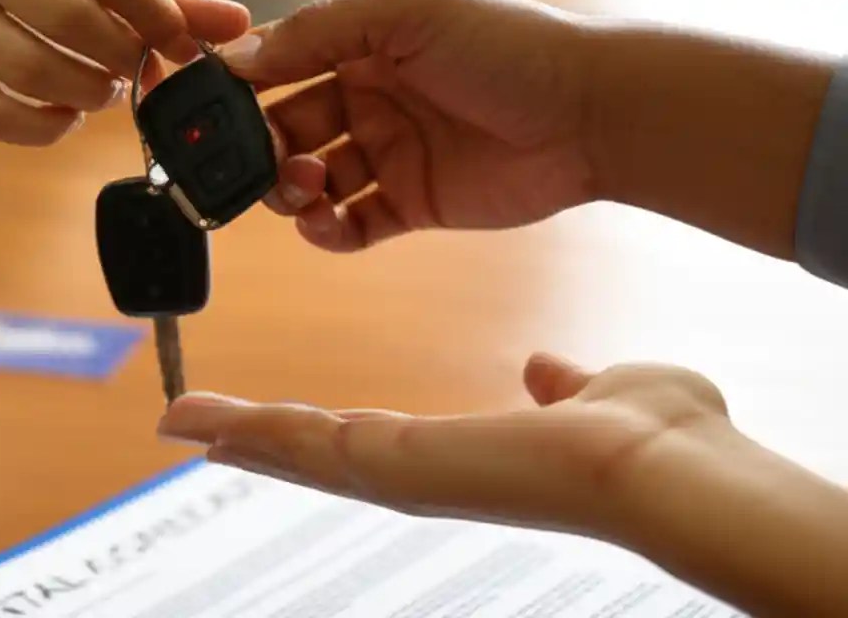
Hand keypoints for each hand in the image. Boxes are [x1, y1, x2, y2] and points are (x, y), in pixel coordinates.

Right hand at [0, 0, 249, 144]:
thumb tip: (237, 25)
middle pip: (67, 18)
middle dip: (120, 58)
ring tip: (104, 91)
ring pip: (29, 69)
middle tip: (140, 72)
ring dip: (86, 94)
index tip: (182, 46)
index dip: (152, 14)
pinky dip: (42, 129)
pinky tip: (66, 118)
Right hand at [157, 354, 731, 542]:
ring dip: (236, 432)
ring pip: (298, 452)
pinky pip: (304, 448)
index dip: (311, 427)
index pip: (367, 440)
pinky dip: (247, 433)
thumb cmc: (655, 437)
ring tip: (181, 416)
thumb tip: (545, 370)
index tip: (268, 415)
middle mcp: (423, 474)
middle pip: (316, 453)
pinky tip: (199, 420)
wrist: (666, 463)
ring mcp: (405, 478)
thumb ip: (560, 383)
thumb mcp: (593, 390)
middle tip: (193, 423)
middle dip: (253, 436)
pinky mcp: (396, 470)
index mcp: (462, 456)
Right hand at [218, 0, 592, 251]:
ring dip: (290, 189)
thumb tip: (238, 57)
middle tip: (261, 162)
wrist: (588, 114)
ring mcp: (389, 151)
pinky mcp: (412, 201)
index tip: (208, 112)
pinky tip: (325, 223)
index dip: (242, 87)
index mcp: (361, 41)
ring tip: (308, 188)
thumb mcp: (404, 12)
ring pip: (311, 179)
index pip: (280, 62)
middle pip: (285, 127)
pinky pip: (351, 224)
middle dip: (261, 147)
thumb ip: (318, 32)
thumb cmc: (505, 45)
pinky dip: (326, 230)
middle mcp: (369, 95)